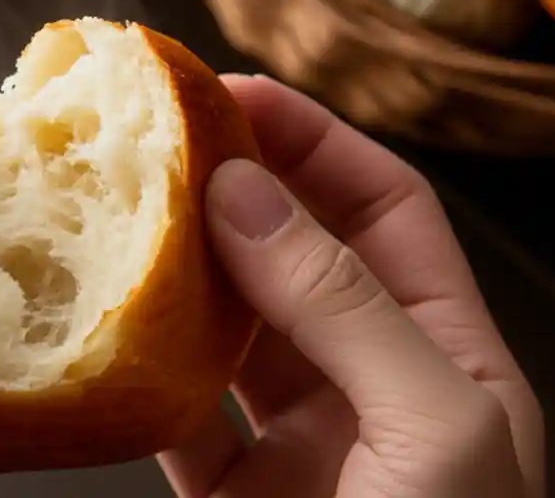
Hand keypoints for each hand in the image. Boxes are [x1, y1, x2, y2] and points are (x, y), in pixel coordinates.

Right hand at [159, 76, 544, 496]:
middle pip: (294, 257)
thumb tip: (244, 194)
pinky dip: (137, 376)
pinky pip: (173, 414)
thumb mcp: (433, 424)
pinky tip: (108, 332)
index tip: (238, 95)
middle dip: (232, 192)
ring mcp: (295, 440)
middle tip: (161, 141)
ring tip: (122, 217)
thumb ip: (345, 307)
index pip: (385, 210)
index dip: (315, 141)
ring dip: (175, 276)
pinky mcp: (227, 492)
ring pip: (225, 329)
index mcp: (447, 357)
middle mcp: (366, 385)